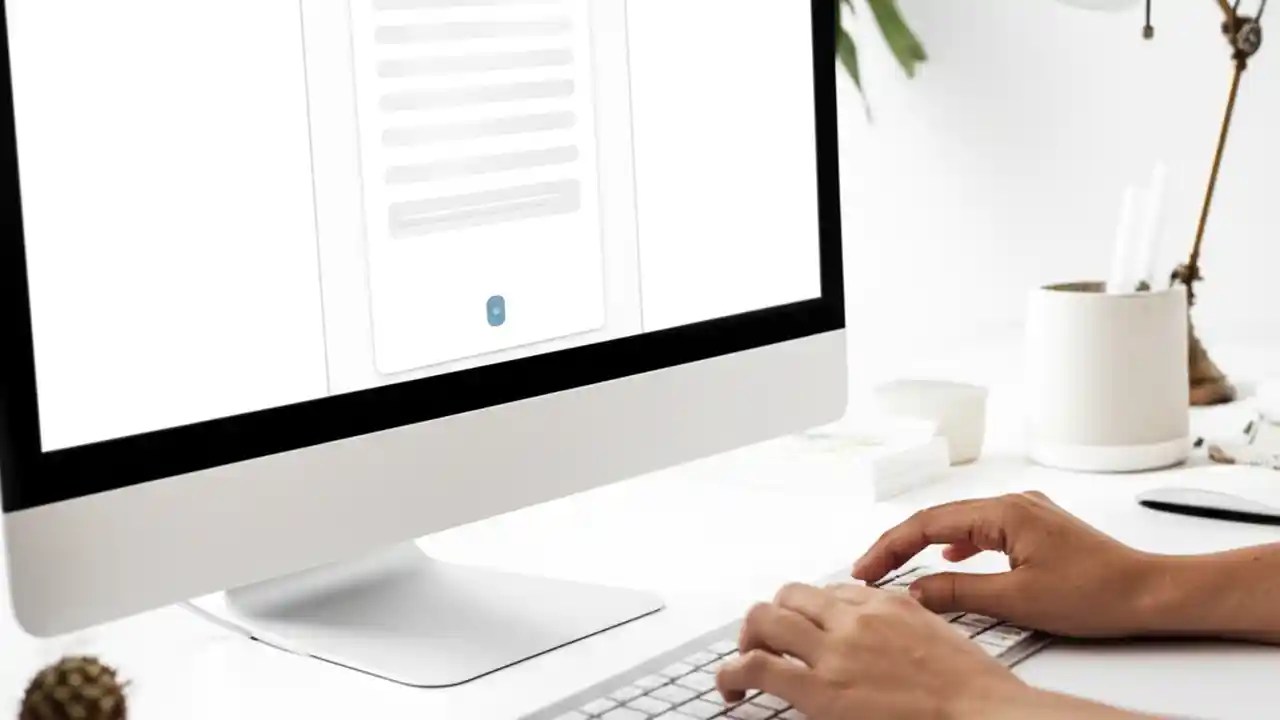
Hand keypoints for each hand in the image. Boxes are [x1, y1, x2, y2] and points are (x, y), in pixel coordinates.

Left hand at [715, 583, 1029, 719]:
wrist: (987, 716)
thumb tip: (888, 644)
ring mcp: (835, 651)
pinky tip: (729, 686)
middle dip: (773, 616)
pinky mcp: (820, 689)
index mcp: (889, 604)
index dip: (812, 610)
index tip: (805, 627)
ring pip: (765, 619)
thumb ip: (907, 630)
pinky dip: (732, 673)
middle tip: (766, 641)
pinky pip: (757, 666)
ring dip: (748, 637)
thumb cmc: (976, 694)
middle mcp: (856, 618)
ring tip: (743, 661)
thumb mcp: (941, 640)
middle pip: (791, 595)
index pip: (832, 591)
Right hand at [852, 492, 1156, 637]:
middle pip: (937, 518)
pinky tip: (949, 558)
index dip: (889, 547)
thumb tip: (916, 591)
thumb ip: (959, 592)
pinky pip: (982, 529)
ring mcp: (1026, 513)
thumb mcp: (1018, 600)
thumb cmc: (1098, 593)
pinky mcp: (1037, 528)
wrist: (1150, 593)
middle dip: (899, 545)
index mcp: (1004, 512)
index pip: (927, 524)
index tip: (866, 569)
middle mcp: (1013, 503)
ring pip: (958, 523)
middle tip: (870, 571)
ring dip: (924, 544)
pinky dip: (955, 544)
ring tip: (898, 566)